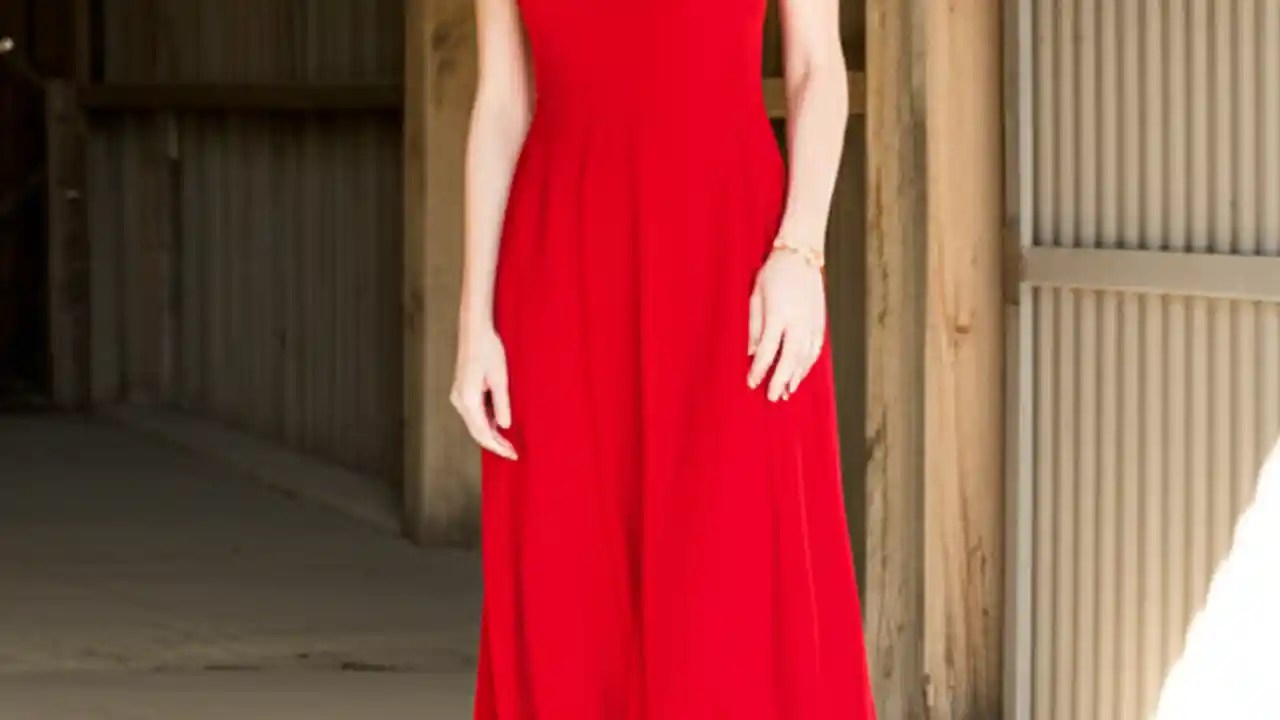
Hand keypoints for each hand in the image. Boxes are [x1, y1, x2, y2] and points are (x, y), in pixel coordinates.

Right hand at [450, 326, 517, 459]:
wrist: (475, 331)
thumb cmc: (489, 350)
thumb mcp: (500, 379)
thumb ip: (502, 405)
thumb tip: (505, 426)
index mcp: (468, 400)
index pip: (483, 433)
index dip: (498, 447)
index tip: (512, 455)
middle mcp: (459, 401)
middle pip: (477, 432)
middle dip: (494, 444)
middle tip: (512, 452)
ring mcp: (459, 396)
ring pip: (475, 424)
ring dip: (491, 433)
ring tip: (508, 441)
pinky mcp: (462, 391)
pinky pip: (474, 413)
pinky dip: (486, 422)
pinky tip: (499, 423)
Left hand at [747, 249, 826, 401]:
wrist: (801, 254)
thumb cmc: (774, 273)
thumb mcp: (756, 295)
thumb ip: (754, 325)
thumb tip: (752, 352)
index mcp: (778, 314)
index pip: (768, 350)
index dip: (759, 369)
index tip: (752, 383)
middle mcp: (798, 321)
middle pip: (790, 359)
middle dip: (780, 380)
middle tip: (773, 398)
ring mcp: (812, 322)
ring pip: (806, 357)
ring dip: (796, 376)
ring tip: (787, 392)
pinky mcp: (821, 321)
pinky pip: (815, 349)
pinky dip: (808, 364)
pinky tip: (801, 374)